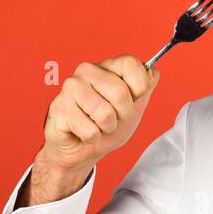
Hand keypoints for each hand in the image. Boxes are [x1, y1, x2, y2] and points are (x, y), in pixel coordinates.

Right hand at [38, 55, 159, 176]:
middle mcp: (87, 71)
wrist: (83, 149)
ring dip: (107, 128)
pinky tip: (83, 132)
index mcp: (108, 67)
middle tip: (113, 118)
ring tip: (97, 125)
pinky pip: (90, 130)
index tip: (133, 99)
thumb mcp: (134, 107)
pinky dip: (92, 138)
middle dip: (123, 114)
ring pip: (105, 113)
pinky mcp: (59, 108)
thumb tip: (154, 72)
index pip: (132, 64)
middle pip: (121, 93)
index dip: (139, 88)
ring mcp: (71, 88)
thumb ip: (145, 89)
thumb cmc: (107, 125)